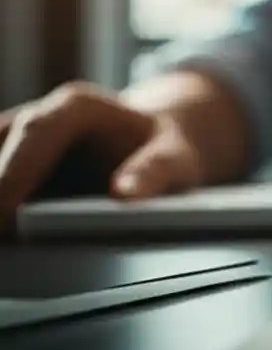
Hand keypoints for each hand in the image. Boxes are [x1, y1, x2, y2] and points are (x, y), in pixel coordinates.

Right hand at [0, 82, 204, 226]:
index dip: (14, 173)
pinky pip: (0, 178)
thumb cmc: (164, 149)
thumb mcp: (177, 157)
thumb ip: (156, 171)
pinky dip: (1, 200)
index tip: (4, 215)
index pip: (36, 133)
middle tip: (0, 240)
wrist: (154, 142)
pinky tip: (7, 240)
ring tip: (4, 243)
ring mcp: (16, 139)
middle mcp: (40, 116)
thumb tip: (125, 194)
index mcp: (78, 106)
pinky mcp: (8, 161)